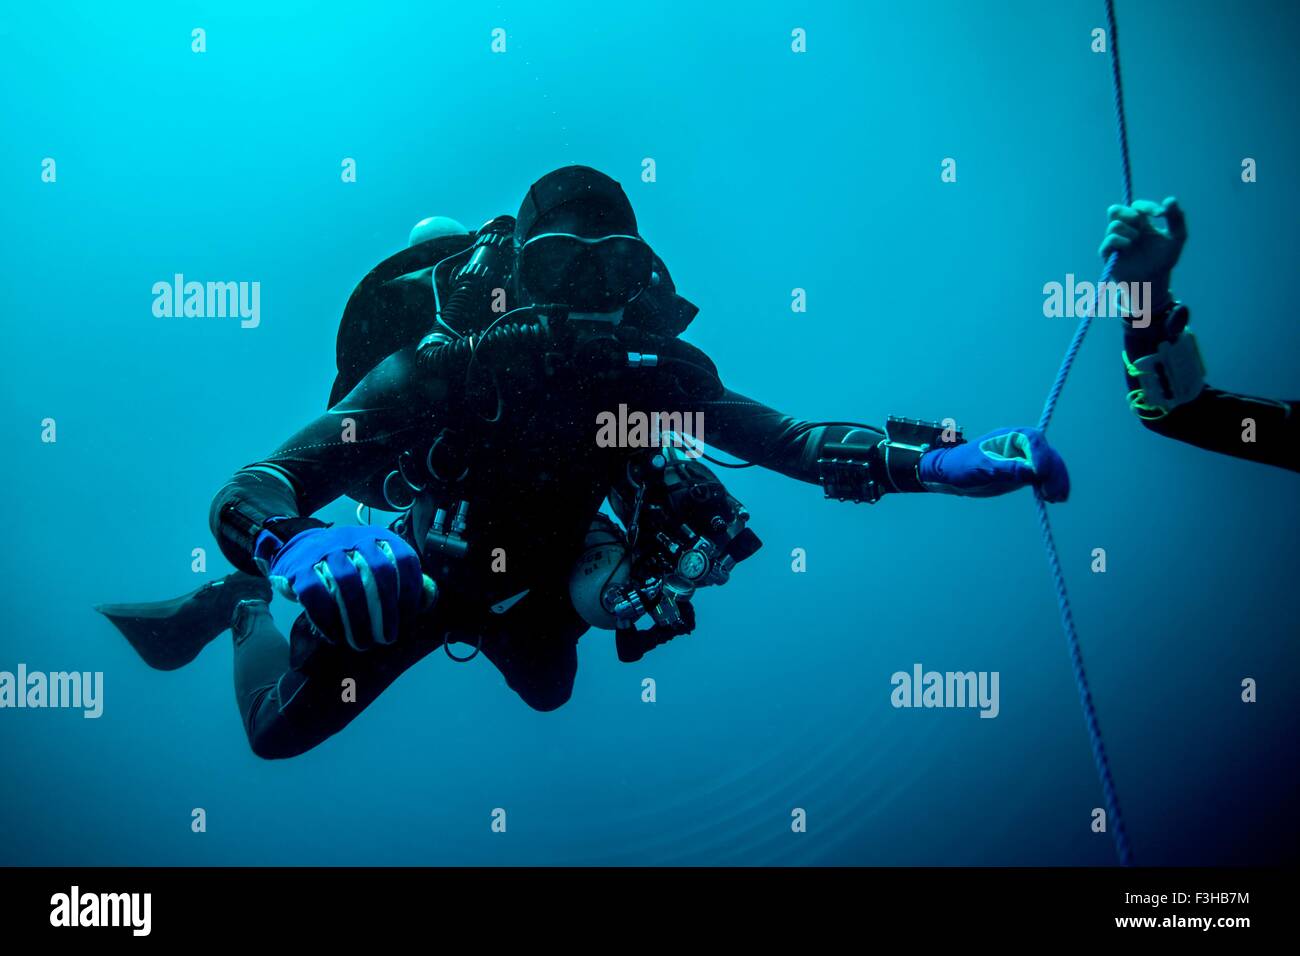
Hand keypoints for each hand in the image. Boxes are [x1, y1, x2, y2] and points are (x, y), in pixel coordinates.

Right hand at [259, 525, 431, 649]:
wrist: (298, 548)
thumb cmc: (348, 563)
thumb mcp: (376, 561)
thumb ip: (402, 579)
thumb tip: (427, 601)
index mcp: (381, 538)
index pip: (405, 560)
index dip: (411, 593)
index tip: (409, 621)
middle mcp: (356, 539)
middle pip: (379, 573)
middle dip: (387, 611)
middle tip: (387, 638)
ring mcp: (326, 550)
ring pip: (347, 583)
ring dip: (358, 619)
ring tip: (363, 643)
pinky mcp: (300, 567)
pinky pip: (315, 593)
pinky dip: (326, 619)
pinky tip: (334, 636)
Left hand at [920, 426, 1068, 502]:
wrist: (952, 474)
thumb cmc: (961, 465)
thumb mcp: (979, 467)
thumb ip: (1004, 468)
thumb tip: (1031, 471)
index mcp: (1010, 437)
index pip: (1033, 440)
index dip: (1041, 455)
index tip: (1040, 473)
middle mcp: (1021, 446)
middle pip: (1046, 454)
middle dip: (1053, 472)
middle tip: (1052, 492)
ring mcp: (1025, 460)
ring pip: (1050, 466)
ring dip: (1057, 480)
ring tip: (1056, 498)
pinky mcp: (1025, 474)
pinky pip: (1044, 478)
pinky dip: (1052, 486)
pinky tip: (1054, 498)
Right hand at [1098, 196, 1186, 313]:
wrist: (1153, 281)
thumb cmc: (1164, 259)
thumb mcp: (1177, 237)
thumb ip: (1177, 218)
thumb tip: (1170, 199)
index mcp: (1140, 224)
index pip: (1136, 206)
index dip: (1147, 206)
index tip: (1161, 214)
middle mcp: (1126, 231)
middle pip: (1114, 210)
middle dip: (1128, 213)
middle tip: (1140, 221)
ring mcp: (1116, 242)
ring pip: (1114, 225)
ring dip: (1128, 230)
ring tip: (1136, 240)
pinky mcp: (1109, 255)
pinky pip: (1109, 240)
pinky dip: (1120, 240)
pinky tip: (1129, 245)